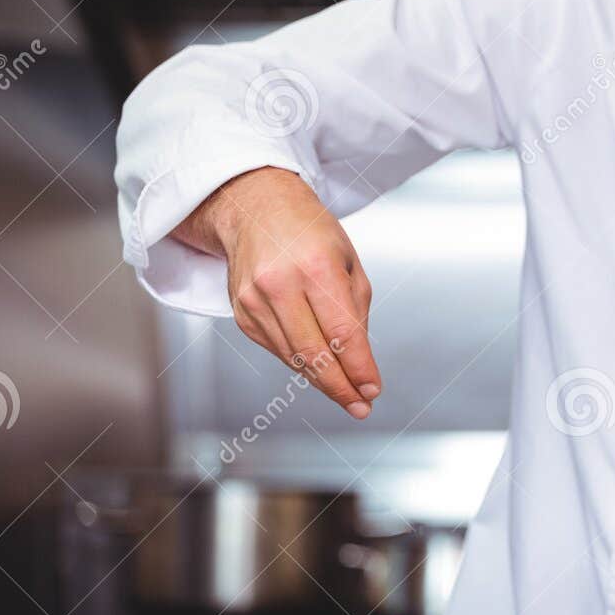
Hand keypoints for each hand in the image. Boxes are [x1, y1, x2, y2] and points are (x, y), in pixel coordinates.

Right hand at [175, 166, 380, 418]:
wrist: (254, 208)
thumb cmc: (309, 231)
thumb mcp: (348, 260)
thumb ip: (356, 309)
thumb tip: (359, 359)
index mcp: (315, 267)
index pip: (343, 333)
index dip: (360, 368)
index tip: (372, 388)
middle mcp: (280, 285)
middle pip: (315, 353)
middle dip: (341, 386)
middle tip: (361, 406)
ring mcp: (254, 300)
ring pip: (294, 357)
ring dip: (322, 381)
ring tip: (346, 394)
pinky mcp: (241, 313)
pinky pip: (277, 349)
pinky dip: (300, 363)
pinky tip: (317, 369)